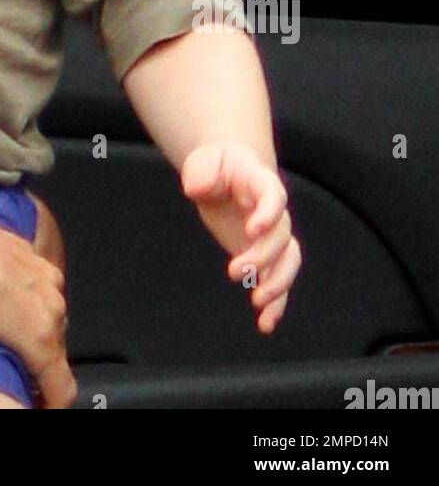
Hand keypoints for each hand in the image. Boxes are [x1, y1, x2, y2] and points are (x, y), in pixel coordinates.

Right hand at [0, 174, 74, 407]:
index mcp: (9, 243)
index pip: (30, 272)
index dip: (19, 294)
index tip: (6, 311)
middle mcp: (33, 270)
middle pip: (51, 305)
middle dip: (36, 328)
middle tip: (13, 350)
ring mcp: (39, 306)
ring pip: (56, 342)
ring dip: (43, 364)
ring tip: (25, 383)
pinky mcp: (37, 341)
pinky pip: (57, 381)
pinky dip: (54, 396)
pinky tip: (46, 406)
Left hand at [180, 142, 301, 333]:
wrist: (227, 175)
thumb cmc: (216, 166)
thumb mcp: (205, 162)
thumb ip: (202, 173)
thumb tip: (197, 189)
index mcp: (262, 184)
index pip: (275, 198)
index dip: (269, 214)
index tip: (252, 230)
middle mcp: (274, 213)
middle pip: (280, 237)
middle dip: (262, 258)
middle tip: (234, 271)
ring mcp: (271, 237)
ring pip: (288, 262)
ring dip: (278, 285)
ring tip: (258, 302)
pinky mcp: (264, 257)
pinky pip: (277, 280)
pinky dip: (276, 304)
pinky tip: (265, 324)